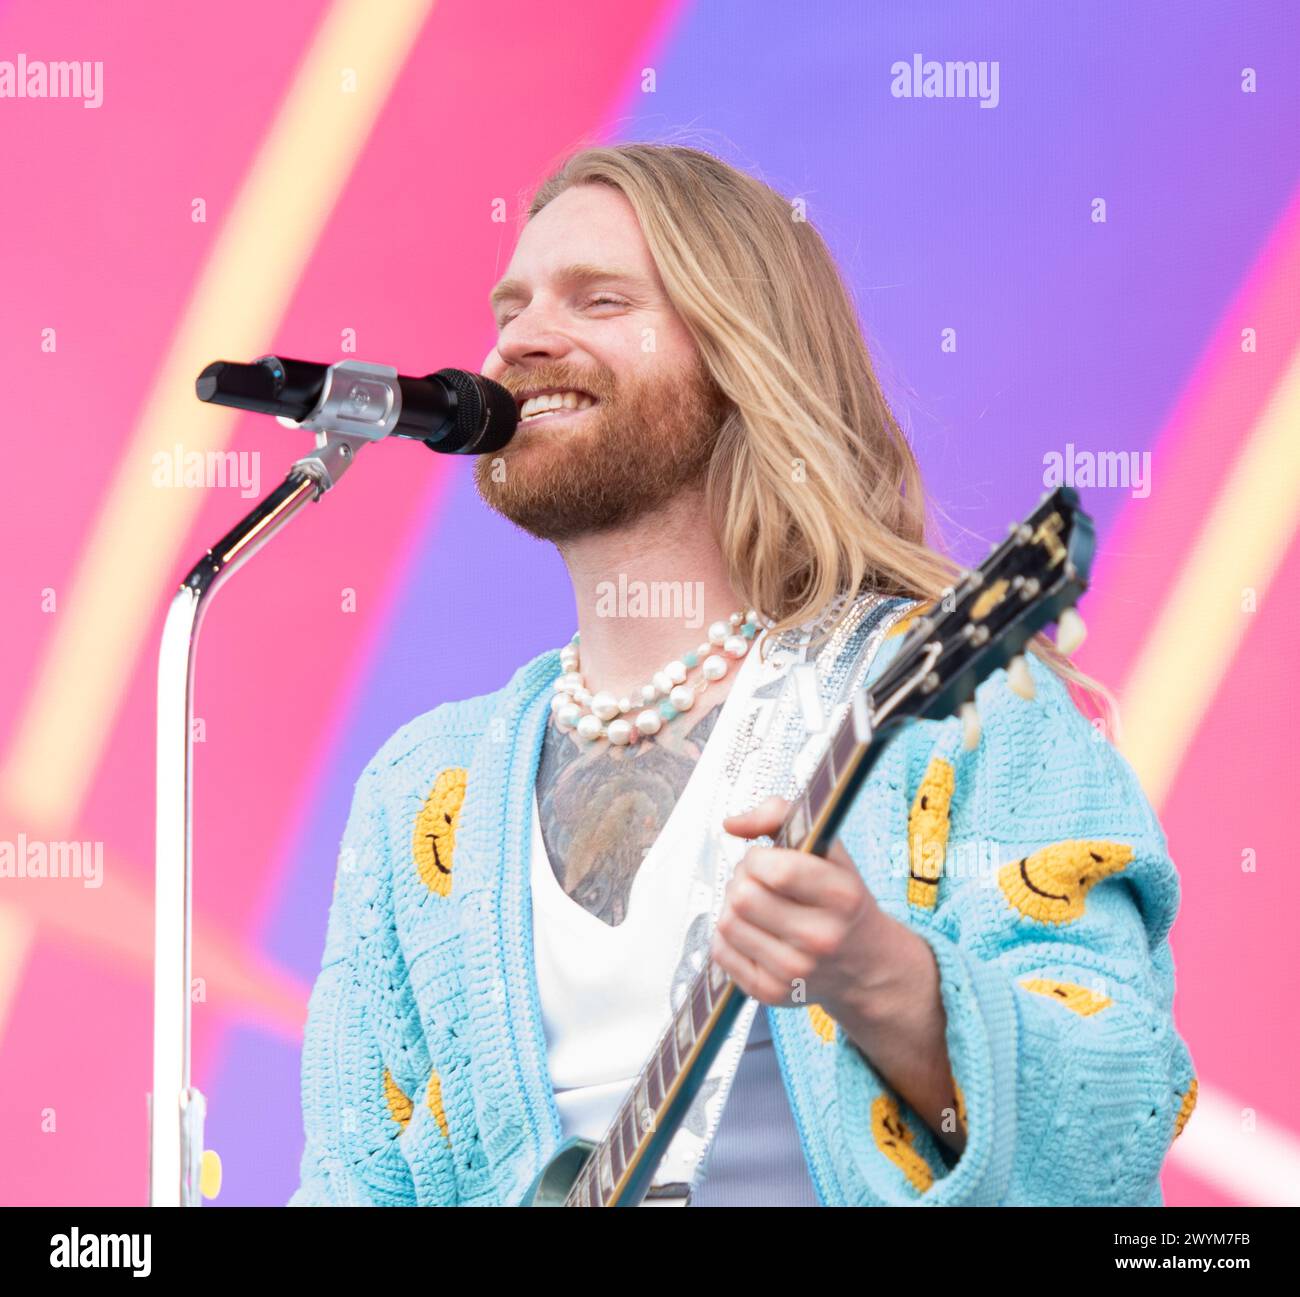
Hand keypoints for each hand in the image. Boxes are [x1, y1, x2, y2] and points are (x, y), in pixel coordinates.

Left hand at [711, 794, 892, 1021]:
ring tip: (755, 904)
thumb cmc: (840, 898)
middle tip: (759, 881)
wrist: (866, 965)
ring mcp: (795, 970)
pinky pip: (721, 951)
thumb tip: (730, 825)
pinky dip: (727, 935)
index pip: (775, 870)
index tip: (766, 858)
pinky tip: (751, 930)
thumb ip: (780, 815)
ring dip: (732, 905)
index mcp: (841, 896)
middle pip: (743, 897)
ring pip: (727, 923)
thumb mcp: (829, 849)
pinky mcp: (771, 993)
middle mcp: (821, 938)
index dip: (758, 857)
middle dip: (742, 879)